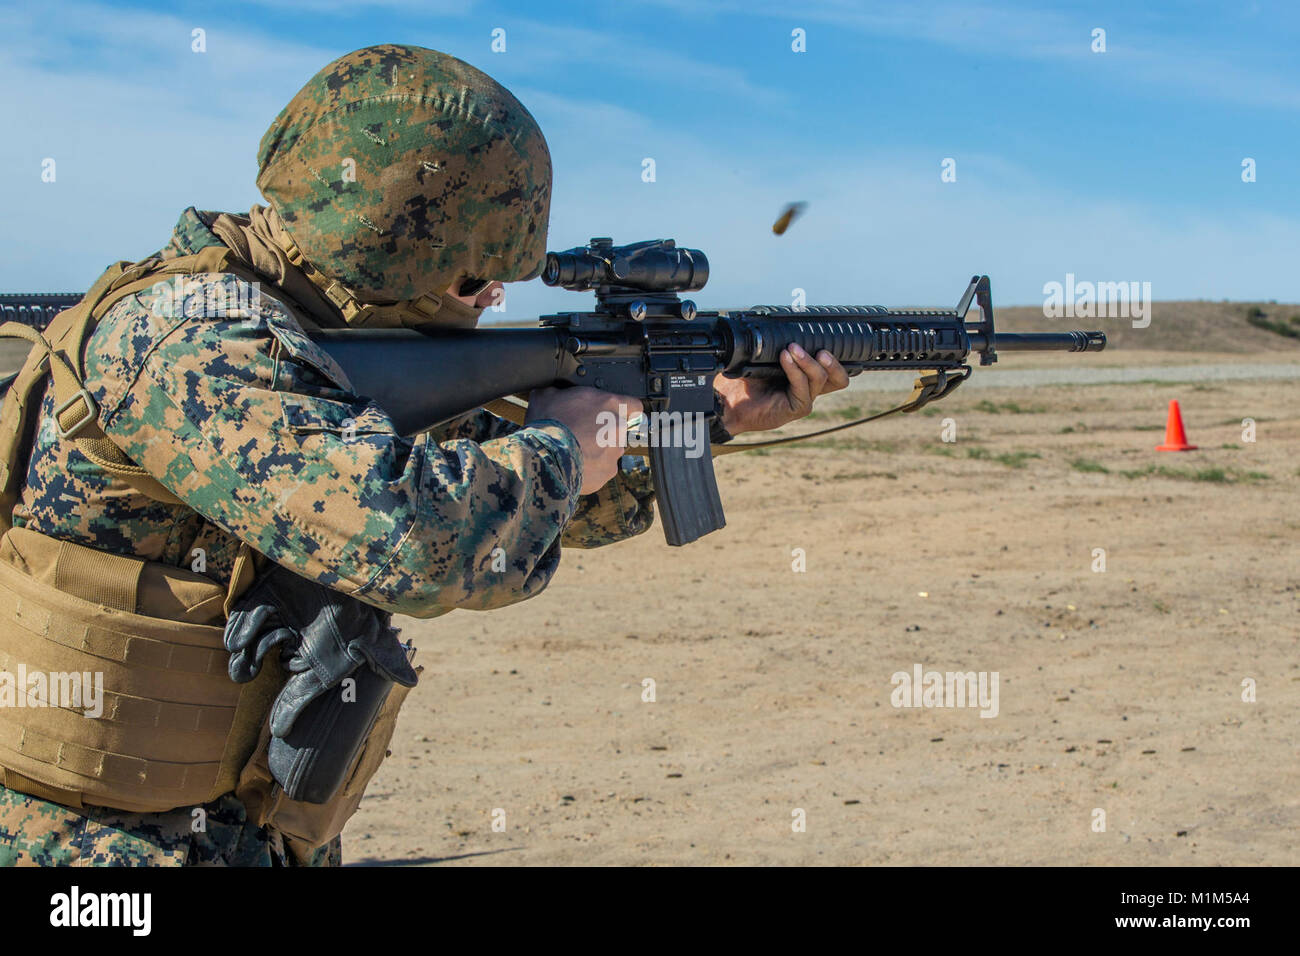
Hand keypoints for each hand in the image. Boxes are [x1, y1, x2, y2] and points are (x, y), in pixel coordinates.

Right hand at [526, 386, 641, 493]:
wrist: (543, 458)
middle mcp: (618, 427)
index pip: (634, 405)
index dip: (626, 409)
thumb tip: (553, 389)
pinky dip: (591, 468)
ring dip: (597, 450)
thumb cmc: (546, 424)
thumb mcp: (546, 395)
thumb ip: (559, 390)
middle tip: (582, 432)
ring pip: (610, 450)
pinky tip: (574, 464)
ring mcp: (614, 452)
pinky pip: (602, 469)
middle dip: (603, 430)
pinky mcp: (607, 472)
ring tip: (574, 451)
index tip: (616, 413)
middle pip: (618, 429)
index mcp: (609, 404)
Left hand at [714, 344, 849, 434]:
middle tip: (821, 348)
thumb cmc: (748, 379)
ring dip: (808, 361)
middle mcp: (809, 389)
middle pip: (840, 378)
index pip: (833, 367)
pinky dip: (795, 370)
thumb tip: (789, 322)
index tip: (829, 335)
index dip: (839, 354)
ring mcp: (804, 399)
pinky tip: (784, 359)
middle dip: (835, 361)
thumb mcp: (768, 358)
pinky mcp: (796, 408)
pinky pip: (803, 387)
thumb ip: (783, 346)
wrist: (731, 400)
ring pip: (821, 379)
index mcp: (807, 377)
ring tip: (792, 348)